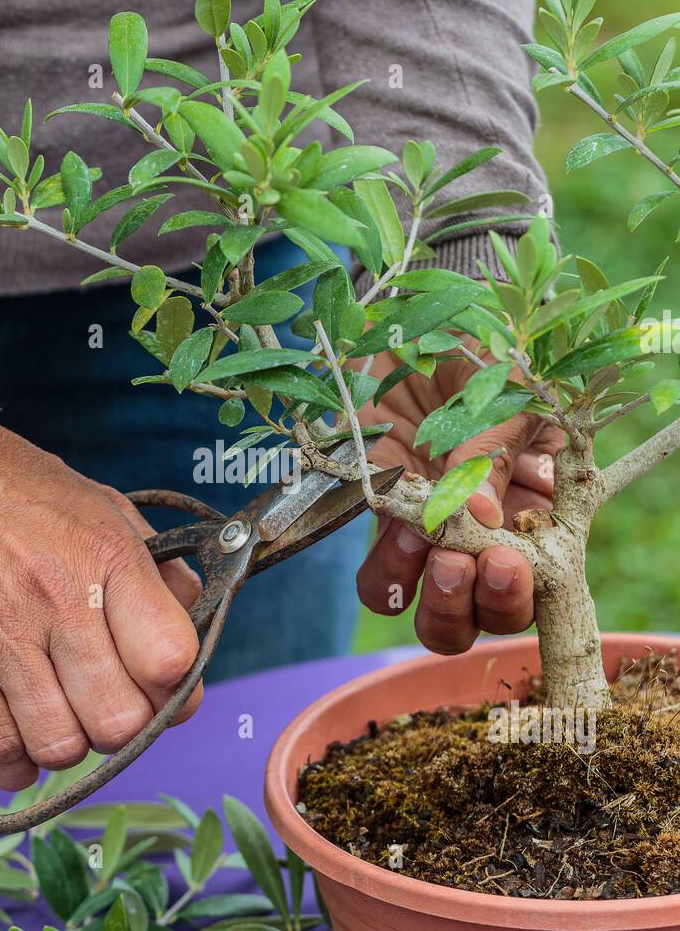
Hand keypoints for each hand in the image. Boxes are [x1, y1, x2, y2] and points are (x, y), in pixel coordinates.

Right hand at [0, 424, 202, 789]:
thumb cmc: (16, 492)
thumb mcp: (103, 509)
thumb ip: (157, 572)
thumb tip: (198, 631)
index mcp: (109, 555)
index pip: (170, 659)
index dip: (176, 689)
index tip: (160, 687)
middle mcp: (59, 597)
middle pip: (119, 720)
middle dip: (122, 728)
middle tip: (106, 707)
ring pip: (60, 745)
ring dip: (68, 745)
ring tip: (59, 717)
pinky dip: (16, 762)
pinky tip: (20, 739)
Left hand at [356, 351, 563, 653]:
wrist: (398, 315)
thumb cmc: (468, 341)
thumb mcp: (497, 387)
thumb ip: (491, 452)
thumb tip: (481, 520)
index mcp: (537, 498)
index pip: (546, 573)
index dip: (532, 584)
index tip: (512, 558)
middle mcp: (490, 528)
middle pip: (497, 610)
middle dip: (489, 602)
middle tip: (472, 564)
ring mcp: (436, 532)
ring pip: (443, 615)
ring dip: (444, 606)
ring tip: (437, 560)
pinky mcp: (384, 524)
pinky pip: (384, 583)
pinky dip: (390, 574)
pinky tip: (398, 531)